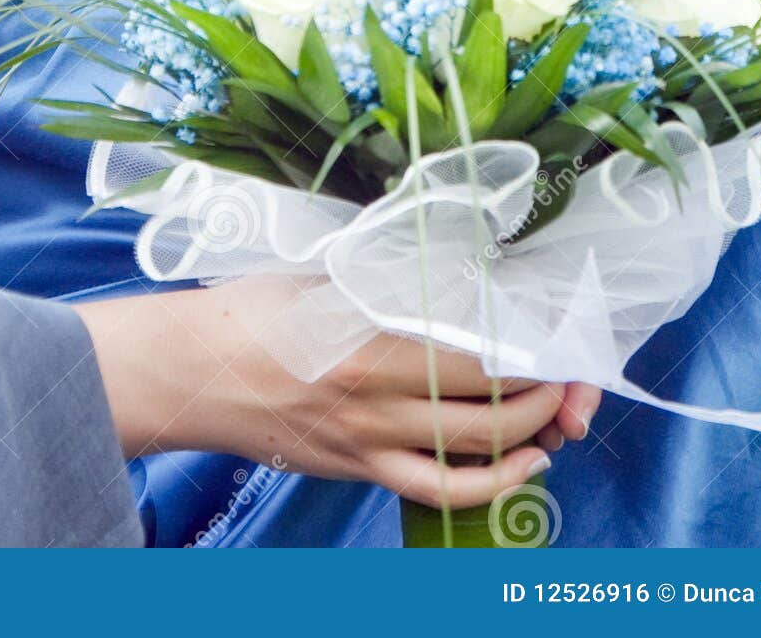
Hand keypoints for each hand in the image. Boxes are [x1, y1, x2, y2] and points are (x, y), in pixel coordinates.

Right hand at [75, 279, 599, 510]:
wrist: (192, 370)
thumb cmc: (250, 310)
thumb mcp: (319, 274)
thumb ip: (385, 277)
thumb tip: (451, 269)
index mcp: (367, 339)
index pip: (474, 351)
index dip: (528, 348)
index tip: (554, 330)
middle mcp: (375, 399)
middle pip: (490, 407)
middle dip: (546, 393)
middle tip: (569, 370)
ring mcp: (369, 441)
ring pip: (476, 454)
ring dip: (532, 435)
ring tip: (558, 413)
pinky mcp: (359, 467)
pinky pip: (442, 490)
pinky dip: (494, 484)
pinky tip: (525, 462)